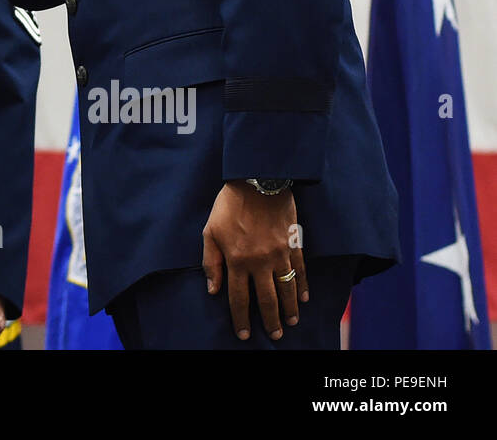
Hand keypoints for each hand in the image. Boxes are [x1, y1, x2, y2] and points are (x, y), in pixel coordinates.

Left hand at [202, 180, 308, 340]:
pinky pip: (301, 271)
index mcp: (237, 260)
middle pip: (266, 299)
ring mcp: (280, 254)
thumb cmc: (229, 205)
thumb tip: (213, 290)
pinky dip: (303, 286)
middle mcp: (260, 262)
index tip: (244, 334)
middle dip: (270, 320)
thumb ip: (211, 262)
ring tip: (291, 323)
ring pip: (287, 289)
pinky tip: (304, 298)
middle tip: (275, 335)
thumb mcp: (209, 231)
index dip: (241, 318)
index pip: (238, 297)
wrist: (257, 180)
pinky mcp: (294, 244)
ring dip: (290, 309)